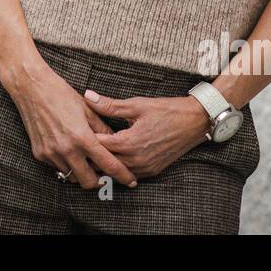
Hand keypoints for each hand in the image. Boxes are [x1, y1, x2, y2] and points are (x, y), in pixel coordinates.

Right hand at [1, 63, 139, 189]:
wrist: (32, 87)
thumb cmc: (61, 94)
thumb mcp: (87, 109)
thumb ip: (103, 129)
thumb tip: (116, 142)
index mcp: (82, 137)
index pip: (108, 164)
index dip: (122, 175)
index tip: (131, 181)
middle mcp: (66, 149)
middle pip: (88, 182)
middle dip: (100, 182)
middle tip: (106, 175)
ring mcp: (51, 153)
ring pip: (71, 176)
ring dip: (81, 171)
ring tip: (85, 160)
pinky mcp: (39, 154)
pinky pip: (57, 167)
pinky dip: (65, 163)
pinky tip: (67, 150)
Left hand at [84, 89, 212, 179]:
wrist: (195, 122)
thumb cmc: (167, 110)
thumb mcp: (137, 105)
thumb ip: (110, 105)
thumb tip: (87, 96)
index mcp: (130, 143)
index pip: (98, 146)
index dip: (85, 138)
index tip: (75, 131)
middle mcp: (136, 160)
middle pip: (104, 163)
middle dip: (91, 153)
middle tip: (78, 144)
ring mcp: (145, 168)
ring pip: (116, 172)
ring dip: (105, 163)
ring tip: (91, 152)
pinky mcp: (152, 171)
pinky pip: (129, 174)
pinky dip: (119, 167)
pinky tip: (112, 158)